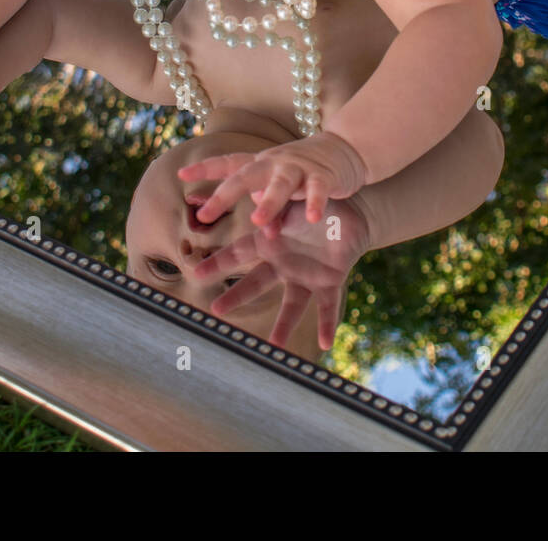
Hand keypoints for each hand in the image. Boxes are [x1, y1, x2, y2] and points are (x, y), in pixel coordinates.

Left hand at [177, 131, 368, 229]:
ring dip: (268, 202)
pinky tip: (310, 218)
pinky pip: (317, 190)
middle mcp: (274, 163)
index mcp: (259, 164)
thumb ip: (246, 195)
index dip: (205, 169)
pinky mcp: (323, 175)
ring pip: (280, 184)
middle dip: (225, 194)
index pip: (228, 163)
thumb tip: (211, 208)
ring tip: (256, 222)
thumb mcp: (270, 180)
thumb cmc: (299, 170)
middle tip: (204, 214)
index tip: (181, 175)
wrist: (344, 149)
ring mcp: (298, 168)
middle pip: (246, 175)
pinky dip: (314, 203)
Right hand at [194, 196, 370, 350]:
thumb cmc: (317, 204)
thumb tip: (258, 214)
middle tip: (215, 311)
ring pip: (292, 305)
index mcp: (271, 244)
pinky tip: (324, 344)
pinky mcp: (329, 280)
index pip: (238, 253)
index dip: (217, 263)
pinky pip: (327, 305)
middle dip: (237, 296)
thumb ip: (275, 210)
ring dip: (283, 326)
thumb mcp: (293, 203)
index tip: (196, 273)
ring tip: (274, 345)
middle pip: (256, 283)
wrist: (351, 212)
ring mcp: (305, 275)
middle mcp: (284, 264)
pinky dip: (327, 324)